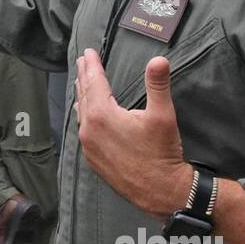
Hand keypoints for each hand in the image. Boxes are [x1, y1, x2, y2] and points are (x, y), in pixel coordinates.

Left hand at [73, 50, 191, 215]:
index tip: (88, 52)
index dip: (92, 65)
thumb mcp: (162, 115)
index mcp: (102, 115)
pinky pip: (83, 130)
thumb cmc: (162, 153)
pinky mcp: (93, 159)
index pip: (94, 82)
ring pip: (82, 113)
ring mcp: (89, 146)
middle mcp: (89, 130)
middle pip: (84, 95)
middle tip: (82, 61)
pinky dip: (84, 115)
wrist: (160, 191)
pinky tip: (86, 114)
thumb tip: (159, 59)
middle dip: (84, 76)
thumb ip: (158, 85)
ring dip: (82, 95)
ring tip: (81, 81)